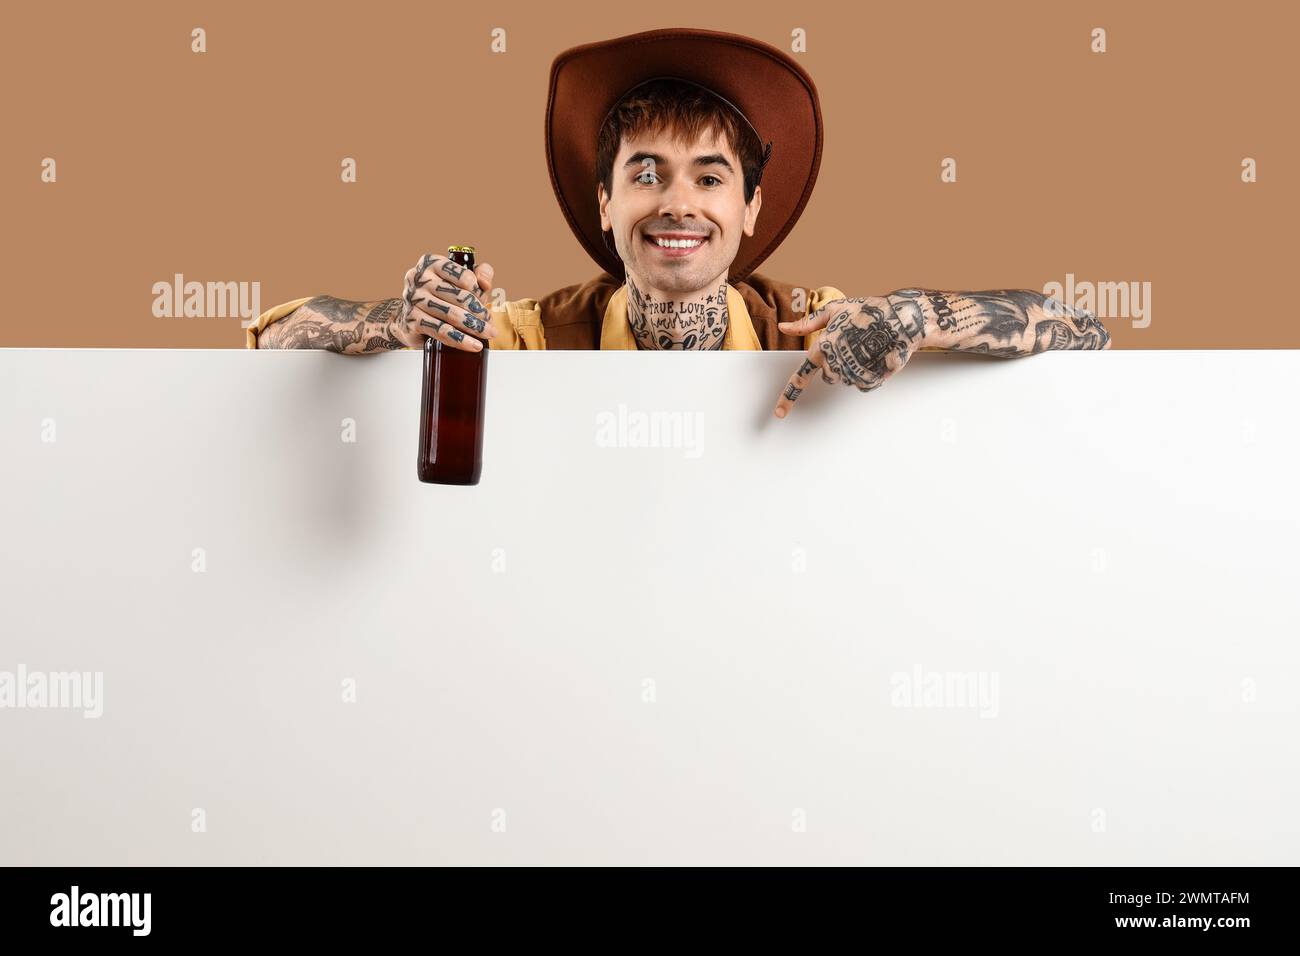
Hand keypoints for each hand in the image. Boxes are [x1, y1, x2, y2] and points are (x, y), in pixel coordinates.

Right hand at [391, 252, 496, 350]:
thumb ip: (480, 274)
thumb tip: (484, 281)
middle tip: (491, 325)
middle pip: (458, 296)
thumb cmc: (440, 296)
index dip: (478, 291)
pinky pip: (440, 330)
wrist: (410, 317)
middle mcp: (420, 278)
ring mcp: (414, 299)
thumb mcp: (461, 281)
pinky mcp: (412, 319)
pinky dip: (460, 339)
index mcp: (433, 263)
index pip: (464, 275)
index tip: (484, 302)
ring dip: (473, 326)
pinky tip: (473, 345)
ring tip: (487, 334)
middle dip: (479, 312)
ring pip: (450, 314)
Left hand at [774, 297, 914, 417]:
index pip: (801, 377)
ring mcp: (854, 374)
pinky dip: (869, 375)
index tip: (779, 413)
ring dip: (855, 368)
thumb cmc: (868, 310)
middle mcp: (836, 363)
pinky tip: (876, 357)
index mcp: (823, 348)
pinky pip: (864, 385)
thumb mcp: (834, 309)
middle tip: (852, 345)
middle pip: (829, 377)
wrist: (901, 317)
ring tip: (867, 347)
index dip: (789, 396)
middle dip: (837, 364)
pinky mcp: (871, 379)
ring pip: (847, 380)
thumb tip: (783, 327)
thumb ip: (807, 323)